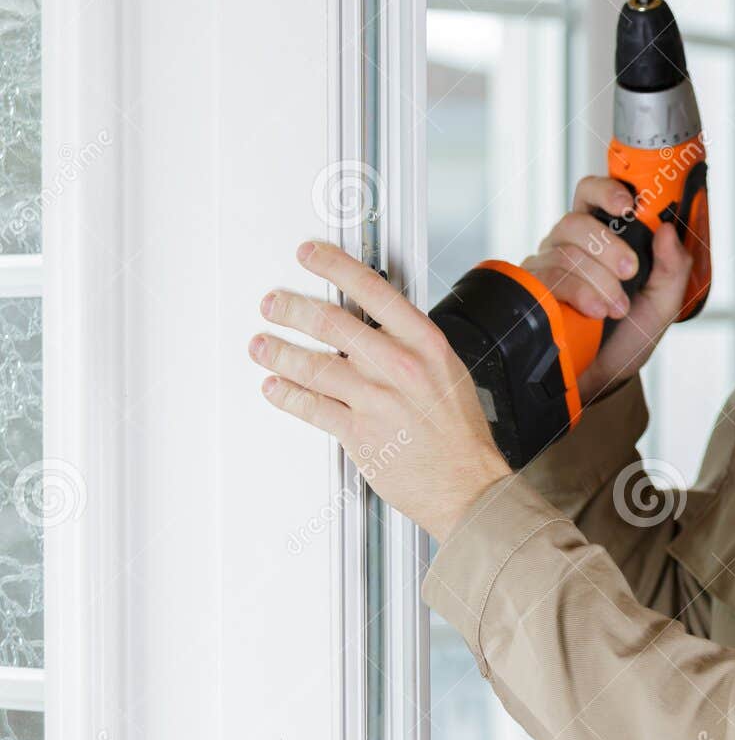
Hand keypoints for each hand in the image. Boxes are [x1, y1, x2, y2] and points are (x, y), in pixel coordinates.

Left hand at [250, 240, 511, 540]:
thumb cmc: (460, 434)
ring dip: (278, 351)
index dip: (335, 266)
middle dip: (292, 308)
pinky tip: (275, 387)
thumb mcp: (447, 372)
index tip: (312, 255)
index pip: (373, 290)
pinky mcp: (358, 431)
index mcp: (425, 343)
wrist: (468, 484)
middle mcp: (399, 366)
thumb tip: (376, 328)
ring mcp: (376, 398)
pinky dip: (285, 394)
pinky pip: (310, 406)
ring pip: (312, 364)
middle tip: (274, 303)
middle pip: (331, 322)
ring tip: (262, 345)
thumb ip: (411, 348)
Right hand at [523, 175, 692, 403]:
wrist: (600, 381)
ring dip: (599, 281)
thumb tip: (668, 230)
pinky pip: (547, 279)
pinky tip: (593, 314)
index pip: (592, 193)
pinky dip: (578, 295)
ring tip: (615, 309)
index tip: (628, 207)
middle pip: (577, 222)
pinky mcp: (530, 292)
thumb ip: (673, 268)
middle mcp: (568, 245)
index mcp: (599, 236)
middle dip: (609, 246)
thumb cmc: (627, 337)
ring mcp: (545, 268)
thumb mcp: (662, 304)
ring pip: (565, 252)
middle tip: (630, 273)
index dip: (606, 190)